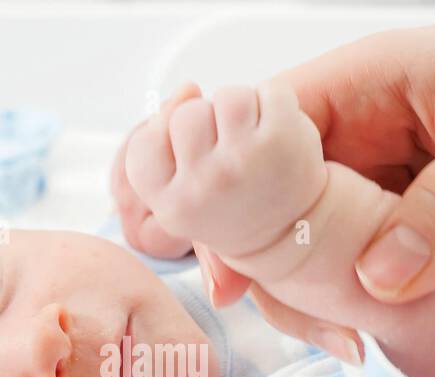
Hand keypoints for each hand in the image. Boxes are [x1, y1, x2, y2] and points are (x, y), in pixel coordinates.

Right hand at [122, 80, 327, 260]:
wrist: (290, 231)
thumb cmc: (227, 199)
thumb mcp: (179, 186)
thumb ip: (164, 138)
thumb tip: (188, 87)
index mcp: (170, 205)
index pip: (143, 143)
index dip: (167, 141)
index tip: (194, 163)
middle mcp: (201, 188)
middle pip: (186, 114)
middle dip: (207, 123)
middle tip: (229, 155)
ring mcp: (241, 163)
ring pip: (226, 97)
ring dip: (242, 107)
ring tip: (254, 139)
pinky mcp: (280, 141)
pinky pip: (268, 90)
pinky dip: (276, 102)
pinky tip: (280, 134)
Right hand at [195, 0, 434, 336]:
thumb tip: (377, 278)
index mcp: (364, 83)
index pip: (252, 137)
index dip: (225, 204)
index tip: (231, 277)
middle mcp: (352, 126)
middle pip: (264, 200)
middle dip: (272, 269)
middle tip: (322, 332)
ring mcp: (371, 171)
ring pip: (302, 237)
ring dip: (312, 293)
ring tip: (355, 344)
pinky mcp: (396, 208)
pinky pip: (348, 254)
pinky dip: (350, 295)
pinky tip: (373, 333)